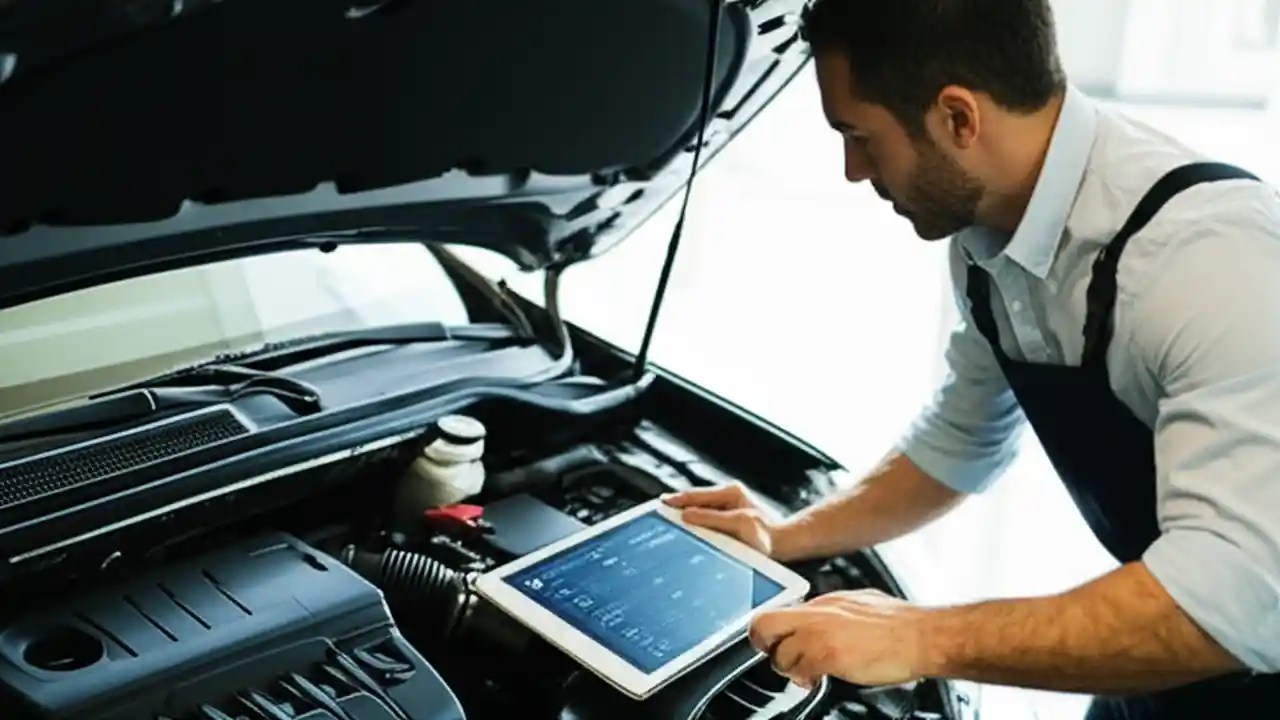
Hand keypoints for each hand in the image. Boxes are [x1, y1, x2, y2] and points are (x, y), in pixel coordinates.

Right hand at [661, 483, 779, 556]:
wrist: (782, 547)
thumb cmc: (766, 535)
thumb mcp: (740, 524)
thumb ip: (712, 518)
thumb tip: (686, 514)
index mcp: (730, 492)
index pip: (696, 495)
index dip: (677, 499)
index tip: (661, 504)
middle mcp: (727, 497)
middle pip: (694, 501)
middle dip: (676, 507)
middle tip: (656, 513)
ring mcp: (725, 509)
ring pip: (697, 511)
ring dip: (683, 517)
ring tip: (664, 522)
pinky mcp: (725, 523)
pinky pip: (703, 521)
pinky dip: (692, 525)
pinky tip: (682, 533)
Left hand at [748, 589, 931, 688]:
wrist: (924, 635)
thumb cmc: (902, 623)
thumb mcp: (861, 603)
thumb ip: (836, 611)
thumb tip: (822, 621)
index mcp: (825, 602)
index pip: (779, 611)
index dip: (775, 631)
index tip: (779, 643)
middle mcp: (817, 614)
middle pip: (763, 624)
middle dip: (764, 645)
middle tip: (777, 657)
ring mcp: (820, 635)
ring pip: (779, 654)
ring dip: (789, 668)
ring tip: (806, 672)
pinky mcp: (828, 656)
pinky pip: (799, 672)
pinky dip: (804, 680)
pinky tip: (818, 679)